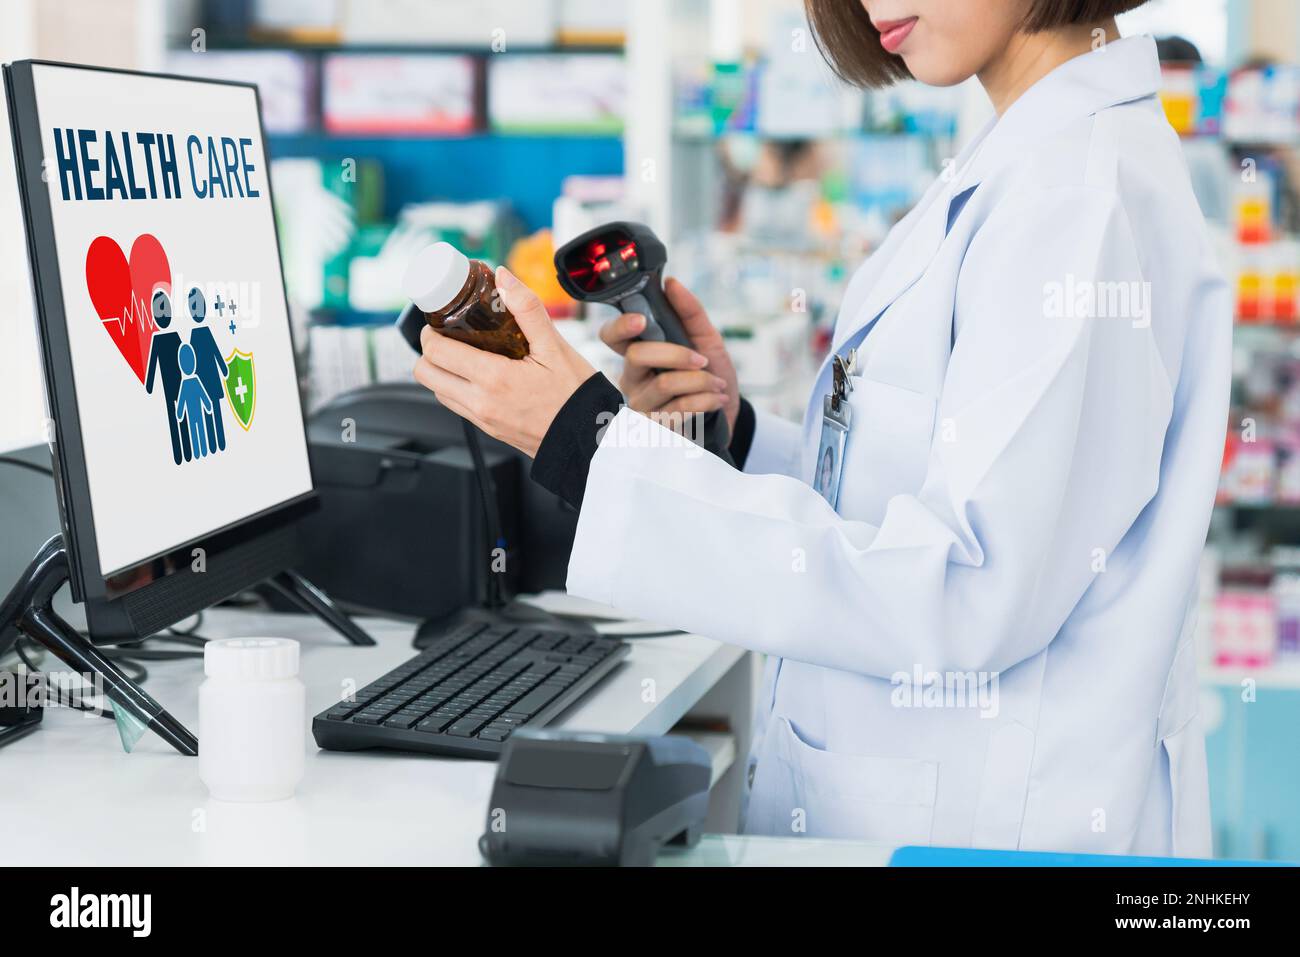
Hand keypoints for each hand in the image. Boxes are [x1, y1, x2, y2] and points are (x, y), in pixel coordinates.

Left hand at [413, 266, 595, 457]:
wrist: (590, 439)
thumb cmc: (577, 396)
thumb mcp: (555, 346)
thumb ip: (527, 308)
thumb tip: (504, 277)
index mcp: (494, 378)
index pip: (436, 351)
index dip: (430, 331)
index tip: (441, 320)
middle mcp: (481, 402)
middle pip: (425, 373)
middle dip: (430, 350)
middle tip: (448, 334)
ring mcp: (483, 419)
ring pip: (437, 391)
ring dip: (441, 370)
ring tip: (464, 353)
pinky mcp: (489, 430)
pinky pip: (457, 406)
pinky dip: (456, 387)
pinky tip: (480, 374)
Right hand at [599, 278, 739, 432]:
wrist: (729, 412)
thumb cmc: (712, 373)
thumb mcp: (707, 338)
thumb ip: (689, 312)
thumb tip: (670, 283)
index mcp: (640, 351)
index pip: (611, 336)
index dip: (620, 326)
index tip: (641, 320)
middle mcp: (633, 377)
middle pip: (637, 356)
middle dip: (676, 354)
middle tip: (703, 360)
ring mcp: (641, 403)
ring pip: (662, 384)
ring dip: (700, 381)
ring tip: (717, 384)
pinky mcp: (655, 427)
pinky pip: (677, 408)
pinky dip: (705, 400)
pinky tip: (716, 400)